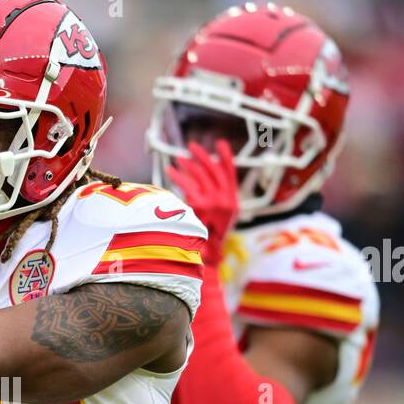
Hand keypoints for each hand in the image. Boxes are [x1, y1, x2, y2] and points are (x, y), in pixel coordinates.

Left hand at [165, 140, 238, 265]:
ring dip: (188, 165)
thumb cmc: (209, 242)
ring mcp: (214, 203)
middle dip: (203, 157)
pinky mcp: (200, 206)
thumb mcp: (218, 220)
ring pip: (200, 176)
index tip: (221, 143)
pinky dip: (178, 176)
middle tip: (192, 146)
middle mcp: (226, 201)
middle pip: (214, 170)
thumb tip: (206, 182)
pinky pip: (188, 185)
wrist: (207, 259)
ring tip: (179, 159)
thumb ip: (216, 202)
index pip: (231, 174)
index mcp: (233, 203)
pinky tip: (170, 171)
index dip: (227, 157)